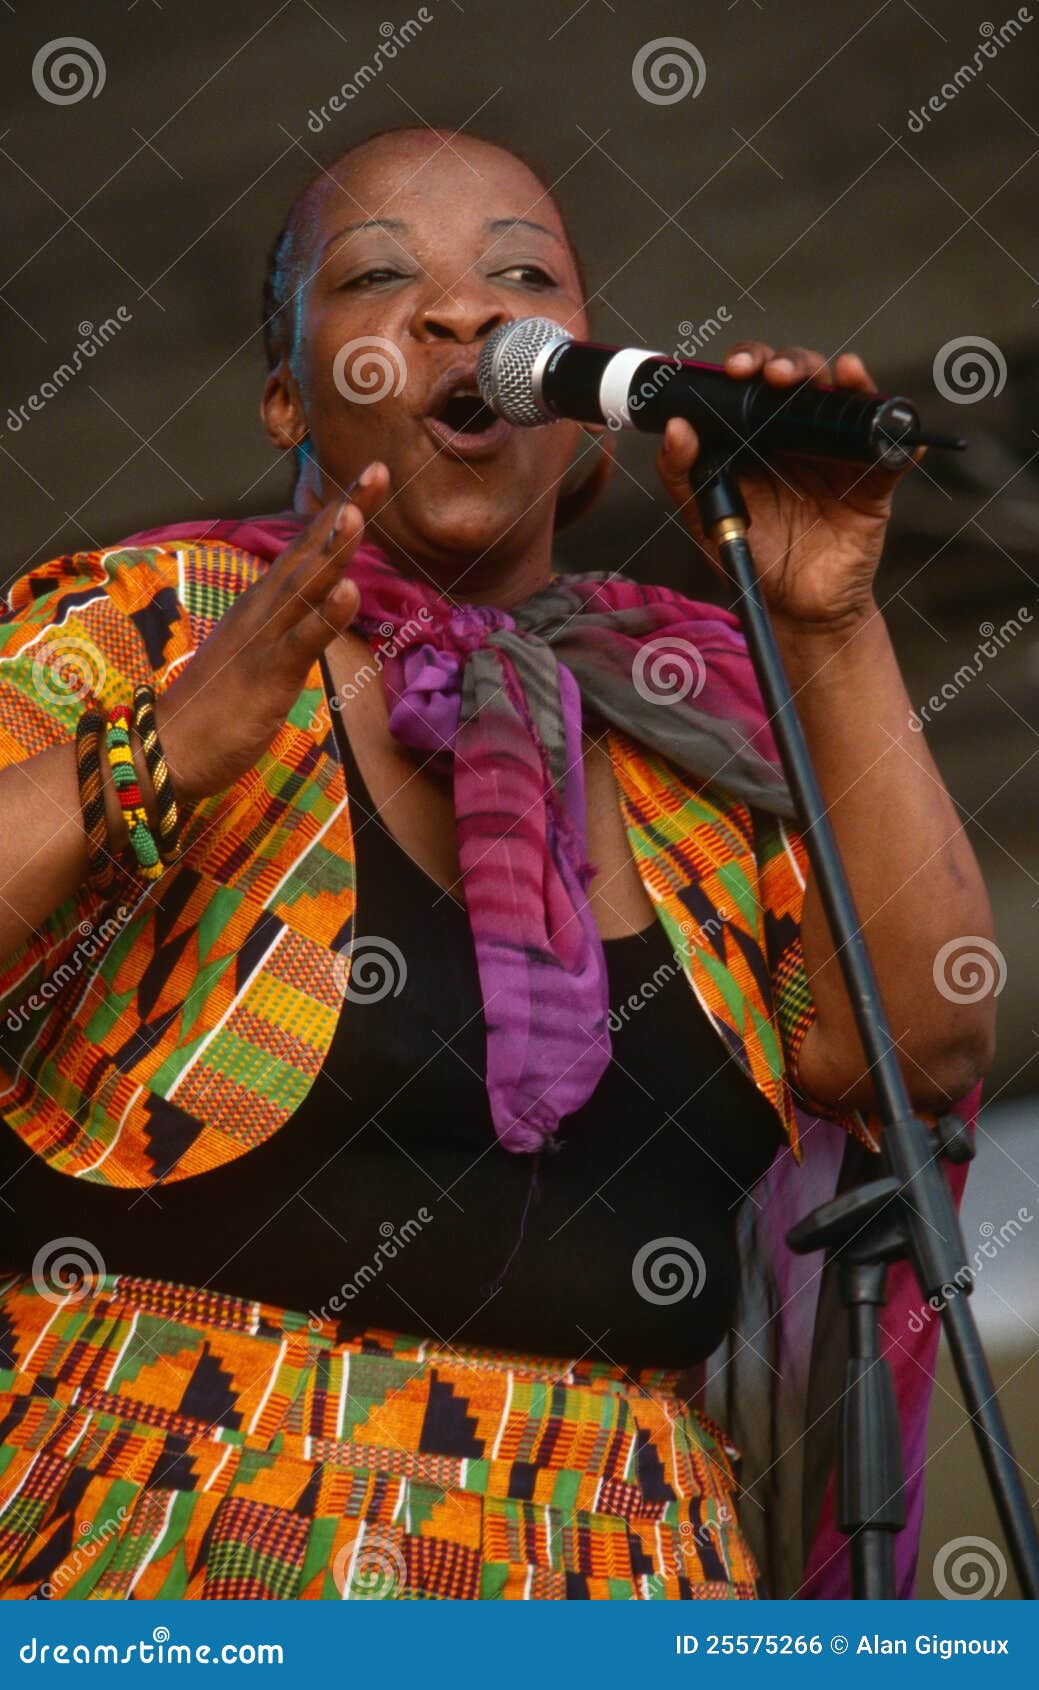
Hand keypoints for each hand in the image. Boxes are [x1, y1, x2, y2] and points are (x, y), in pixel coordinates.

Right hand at [155, 464, 388, 803]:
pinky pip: (302, 642)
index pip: (307, 549)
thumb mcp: (262, 652)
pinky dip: (326, 616)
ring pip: (304, 588)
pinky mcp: (267, 674)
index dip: (339, 512)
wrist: (172, 744)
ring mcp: (264, 639)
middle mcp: (263, 609)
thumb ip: (291, 623)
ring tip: (358, 513)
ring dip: (332, 550)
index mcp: (264, 603)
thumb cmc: (219, 703)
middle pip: (309, 553)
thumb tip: (321, 601)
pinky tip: (348, 591)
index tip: (372, 476)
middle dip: (346, 512)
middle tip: (378, 470)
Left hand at [656, 343, 918, 635]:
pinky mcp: (872, 483)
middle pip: (804, 378)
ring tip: (837, 374)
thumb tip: (676, 426)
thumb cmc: (752, 556)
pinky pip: (893, 453)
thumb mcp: (706, 516)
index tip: (736, 370)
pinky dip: (901, 435)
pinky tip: (893, 421)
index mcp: (759, 434)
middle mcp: (801, 435)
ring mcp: (840, 454)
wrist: (794, 608)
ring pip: (847, 401)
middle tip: (775, 376)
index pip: (757, 380)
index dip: (750, 362)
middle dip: (792, 363)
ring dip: (844, 380)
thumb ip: (683, 474)